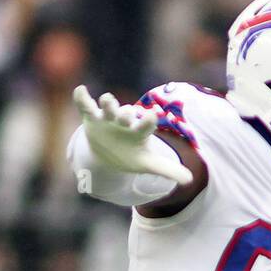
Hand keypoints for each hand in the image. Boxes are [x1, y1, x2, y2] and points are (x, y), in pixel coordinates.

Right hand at [73, 85, 190, 186]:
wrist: (110, 152)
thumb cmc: (131, 154)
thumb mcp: (148, 164)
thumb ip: (168, 170)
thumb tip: (190, 180)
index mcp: (138, 131)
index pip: (145, 124)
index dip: (148, 120)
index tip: (153, 115)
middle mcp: (124, 121)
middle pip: (125, 114)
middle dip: (125, 113)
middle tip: (127, 113)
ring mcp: (107, 118)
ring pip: (107, 107)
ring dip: (107, 103)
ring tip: (107, 100)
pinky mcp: (91, 117)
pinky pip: (85, 105)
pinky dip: (82, 98)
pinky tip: (80, 90)